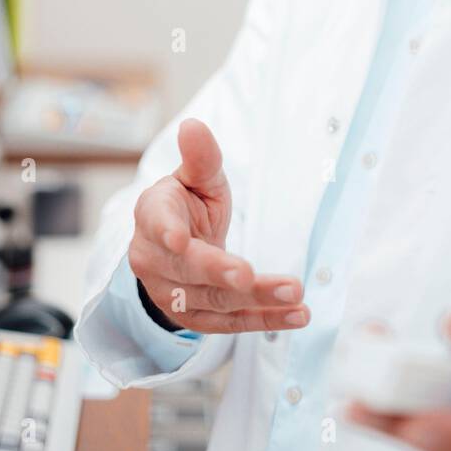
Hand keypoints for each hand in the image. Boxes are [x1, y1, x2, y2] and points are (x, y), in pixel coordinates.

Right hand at [128, 117, 309, 333]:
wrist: (176, 249)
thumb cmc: (188, 205)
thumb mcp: (196, 179)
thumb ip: (201, 158)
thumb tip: (193, 125)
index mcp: (152, 215)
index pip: (156, 223)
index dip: (167, 232)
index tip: (181, 239)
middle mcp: (153, 259)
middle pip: (188, 269)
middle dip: (220, 272)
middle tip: (249, 274)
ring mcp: (170, 294)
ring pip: (214, 300)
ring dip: (257, 300)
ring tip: (296, 295)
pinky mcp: (194, 319)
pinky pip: (231, 324)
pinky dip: (265, 320)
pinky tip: (298, 315)